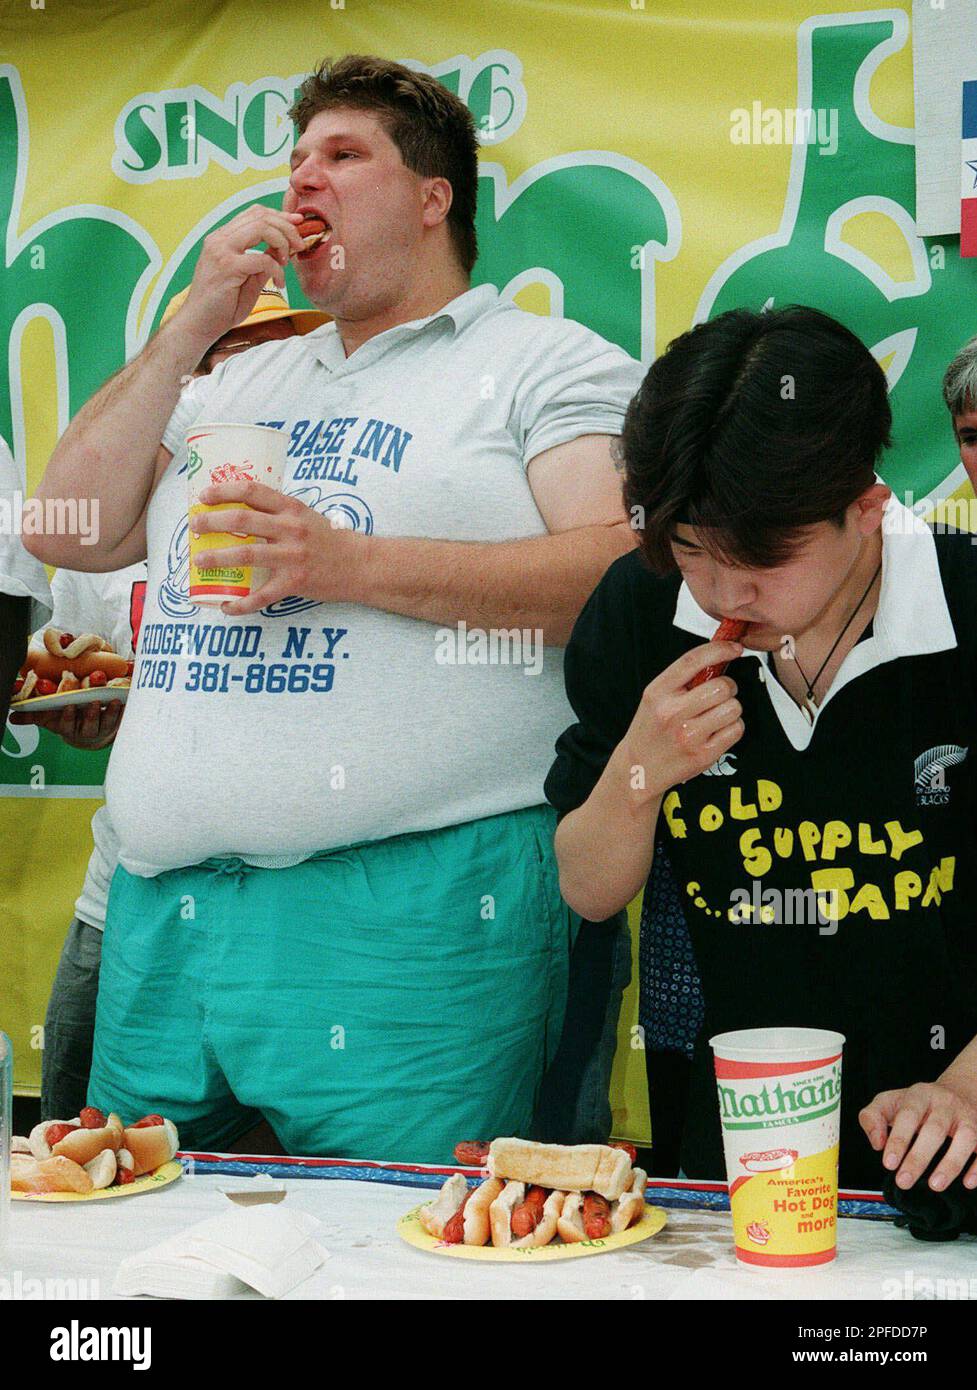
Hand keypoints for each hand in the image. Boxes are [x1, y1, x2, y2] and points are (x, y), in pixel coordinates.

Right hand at [8, 698, 124, 748]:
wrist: (89, 733)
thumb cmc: (66, 719)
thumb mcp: (49, 718)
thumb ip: (32, 716)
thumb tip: (11, 717)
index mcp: (67, 728)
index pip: (67, 724)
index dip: (69, 717)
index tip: (70, 706)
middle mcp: (85, 731)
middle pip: (89, 725)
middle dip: (91, 714)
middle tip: (94, 702)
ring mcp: (102, 729)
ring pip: (106, 723)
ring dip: (110, 712)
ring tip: (112, 700)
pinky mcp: (116, 725)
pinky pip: (122, 719)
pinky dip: (124, 711)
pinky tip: (126, 701)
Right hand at [171, 205, 307, 347]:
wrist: (199, 325)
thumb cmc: (222, 306)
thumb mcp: (249, 279)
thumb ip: (264, 261)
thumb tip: (284, 249)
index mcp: (223, 238)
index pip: (254, 213)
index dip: (279, 216)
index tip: (297, 224)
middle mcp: (220, 239)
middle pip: (260, 216)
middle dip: (287, 227)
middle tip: (299, 245)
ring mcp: (221, 251)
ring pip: (261, 228)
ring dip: (283, 241)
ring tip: (287, 261)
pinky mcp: (227, 267)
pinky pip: (262, 259)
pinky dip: (277, 269)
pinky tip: (279, 283)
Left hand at [190, 481, 367, 615]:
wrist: (361, 565)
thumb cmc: (331, 540)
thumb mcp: (307, 516)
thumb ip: (279, 512)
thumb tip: (243, 510)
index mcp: (292, 509)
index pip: (253, 491)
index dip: (224, 491)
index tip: (204, 496)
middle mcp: (290, 529)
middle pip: (242, 521)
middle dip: (212, 522)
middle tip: (195, 527)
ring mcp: (292, 557)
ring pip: (246, 556)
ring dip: (217, 558)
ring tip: (199, 561)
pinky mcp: (294, 583)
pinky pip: (261, 596)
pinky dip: (241, 603)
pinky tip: (225, 606)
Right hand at [622, 640, 744, 801]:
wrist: (639, 769)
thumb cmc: (651, 729)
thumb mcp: (655, 698)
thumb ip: (681, 679)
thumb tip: (718, 657)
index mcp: (658, 692)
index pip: (693, 660)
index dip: (719, 649)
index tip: (734, 648)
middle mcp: (672, 713)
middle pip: (722, 686)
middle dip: (728, 687)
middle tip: (719, 694)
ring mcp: (689, 735)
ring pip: (733, 707)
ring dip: (730, 709)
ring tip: (716, 715)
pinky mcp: (703, 754)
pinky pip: (736, 729)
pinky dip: (732, 728)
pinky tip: (717, 731)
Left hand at [859, 1082, 976, 1190]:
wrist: (959, 1089)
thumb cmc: (917, 1104)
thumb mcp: (889, 1102)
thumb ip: (872, 1117)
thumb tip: (877, 1143)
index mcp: (919, 1095)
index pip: (908, 1115)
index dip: (898, 1139)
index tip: (888, 1163)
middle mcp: (946, 1103)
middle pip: (935, 1129)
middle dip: (919, 1157)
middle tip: (903, 1181)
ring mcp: (968, 1116)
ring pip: (966, 1137)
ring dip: (951, 1162)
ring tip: (935, 1186)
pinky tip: (968, 1183)